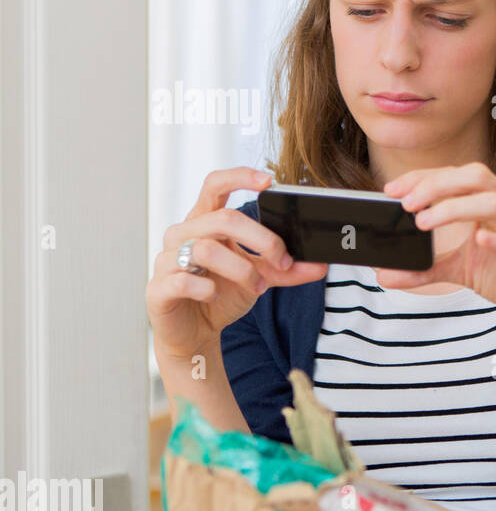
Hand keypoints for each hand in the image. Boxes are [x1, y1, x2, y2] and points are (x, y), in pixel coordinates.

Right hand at [146, 167, 327, 360]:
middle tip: (282, 260)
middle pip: (223, 218)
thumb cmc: (221, 295)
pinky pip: (183, 280)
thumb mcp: (260, 278)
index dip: (239, 176)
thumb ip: (286, 269)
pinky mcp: (158, 288)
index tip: (269, 181)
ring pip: (205, 249)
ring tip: (258, 287)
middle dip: (261, 239)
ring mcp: (167, 260)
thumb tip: (321, 265)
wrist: (194, 333)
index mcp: (205, 222)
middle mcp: (184, 234)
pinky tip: (215, 295)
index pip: (215, 185)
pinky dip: (207, 289)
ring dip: (241, 269)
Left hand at [377, 163, 495, 334]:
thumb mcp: (461, 271)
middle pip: (476, 177)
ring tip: (425, 223)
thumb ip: (425, 270)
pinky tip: (478, 238)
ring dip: (456, 208)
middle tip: (406, 204)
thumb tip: (384, 274)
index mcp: (492, 206)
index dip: (424, 178)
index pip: (457, 177)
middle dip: (437, 185)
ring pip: (495, 203)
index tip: (392, 190)